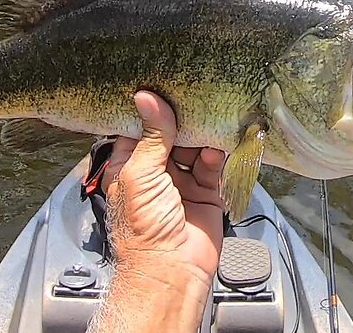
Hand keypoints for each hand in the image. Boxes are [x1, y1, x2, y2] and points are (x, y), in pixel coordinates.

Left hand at [95, 91, 226, 331]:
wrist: (171, 270)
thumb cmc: (143, 228)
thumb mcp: (141, 173)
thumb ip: (151, 135)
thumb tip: (147, 97)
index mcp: (129, 165)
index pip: (139, 128)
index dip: (151, 108)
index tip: (163, 82)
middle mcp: (155, 171)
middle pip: (170, 134)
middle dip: (183, 117)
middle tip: (196, 91)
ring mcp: (181, 182)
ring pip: (194, 147)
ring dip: (203, 133)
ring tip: (214, 111)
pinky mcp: (205, 192)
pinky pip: (213, 165)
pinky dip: (219, 152)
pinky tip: (222, 140)